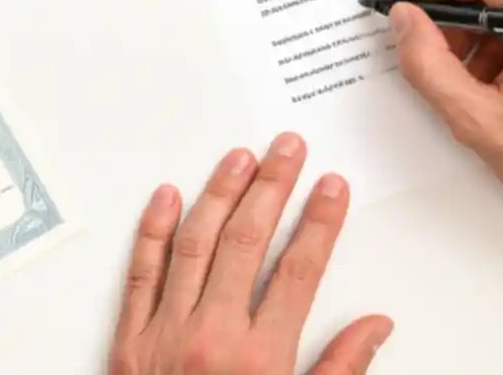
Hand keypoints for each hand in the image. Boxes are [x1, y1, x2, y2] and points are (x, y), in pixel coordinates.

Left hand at [109, 133, 392, 374]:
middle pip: (246, 243)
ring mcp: (164, 335)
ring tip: (238, 158)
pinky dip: (153, 232)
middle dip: (272, 188)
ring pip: (193, 245)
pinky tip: (167, 196)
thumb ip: (338, 372)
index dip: (320, 223)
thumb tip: (374, 325)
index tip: (333, 187)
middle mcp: (210, 338)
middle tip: (288, 149)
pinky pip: (140, 274)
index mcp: (259, 361)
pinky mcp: (128, 342)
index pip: (299, 271)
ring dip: (218, 194)